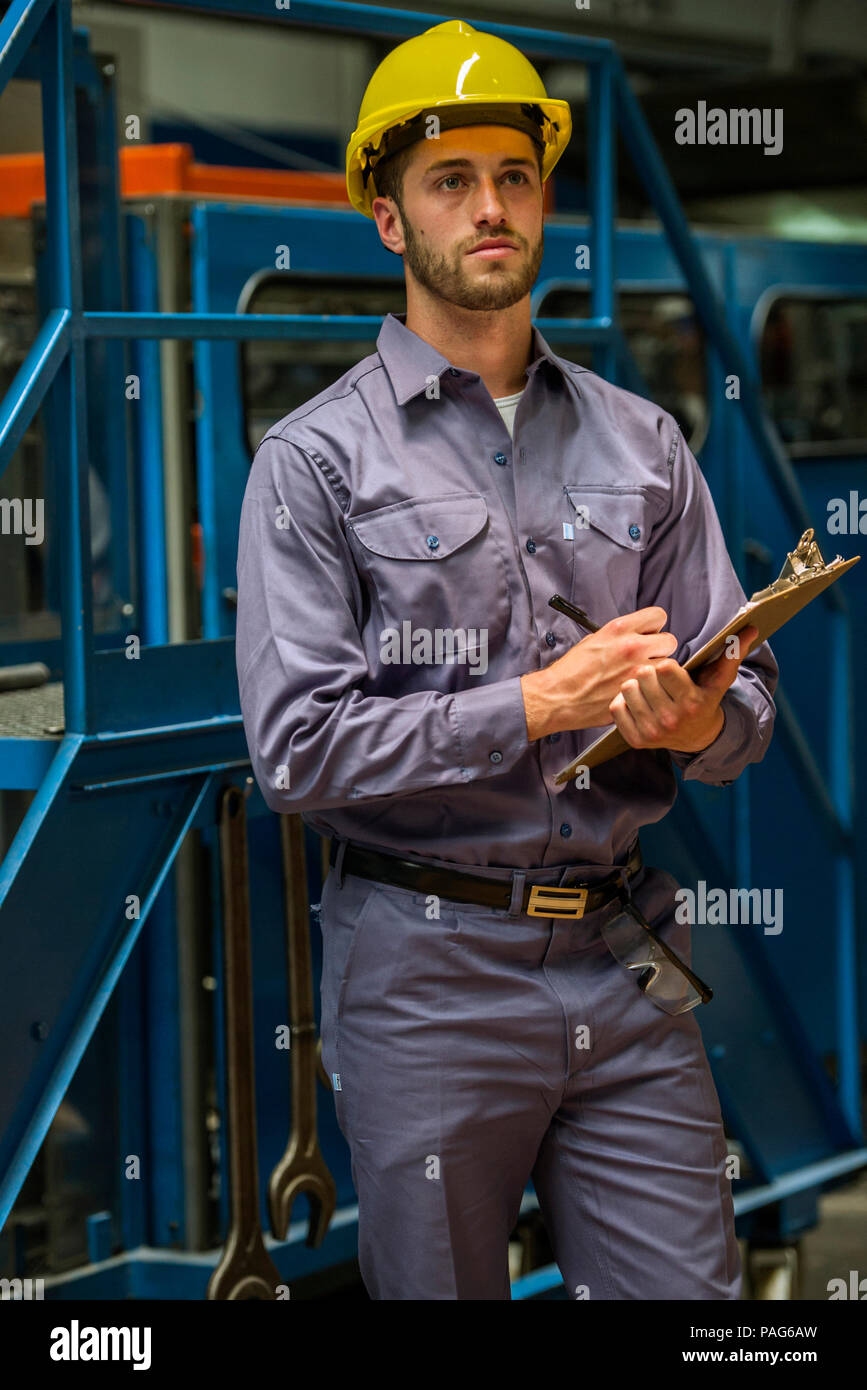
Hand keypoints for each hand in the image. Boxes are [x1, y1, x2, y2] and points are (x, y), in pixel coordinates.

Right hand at [521, 607, 678, 739]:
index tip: (650, 634)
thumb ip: (621, 635)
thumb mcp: (594, 640)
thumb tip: (638, 635)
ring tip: (642, 677)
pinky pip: (657, 688)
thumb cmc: (570, 671)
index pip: (658, 616)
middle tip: (648, 657)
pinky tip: (637, 692)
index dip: (655, 626)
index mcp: (619, 629)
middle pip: (670, 641)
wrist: (558, 696)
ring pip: (667, 667)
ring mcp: (637, 672)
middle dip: (661, 649)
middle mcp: (632, 647)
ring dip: (658, 672)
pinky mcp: (638, 693)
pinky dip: (650, 690)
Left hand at [609, 625, 758, 752]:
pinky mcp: (636, 740)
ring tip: (647, 690)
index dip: (666, 664)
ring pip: (627, 689)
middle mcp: (671, 719)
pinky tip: (637, 704)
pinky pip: (616, 707)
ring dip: (635, 686)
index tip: (670, 670)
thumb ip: (733, 652)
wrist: (696, 738)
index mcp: (691, 702)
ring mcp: (652, 732)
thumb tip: (751, 628)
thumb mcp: (720, 680)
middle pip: (642, 675)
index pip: (664, 668)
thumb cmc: (706, 700)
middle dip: (649, 673)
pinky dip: (623, 702)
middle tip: (656, 680)